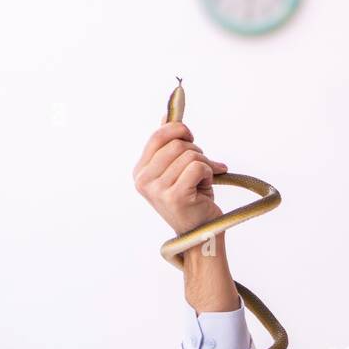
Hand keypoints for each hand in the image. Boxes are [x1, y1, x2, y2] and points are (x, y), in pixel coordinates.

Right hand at [132, 117, 228, 237]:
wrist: (202, 231)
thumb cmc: (191, 199)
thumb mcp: (177, 168)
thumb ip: (169, 144)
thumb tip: (167, 116)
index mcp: (140, 171)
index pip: (158, 135)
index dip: (179, 130)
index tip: (191, 136)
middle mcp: (144, 181)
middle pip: (177, 144)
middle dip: (196, 151)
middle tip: (202, 167)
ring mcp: (158, 190)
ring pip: (190, 155)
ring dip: (204, 164)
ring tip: (202, 180)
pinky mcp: (175, 197)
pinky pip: (198, 167)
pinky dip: (209, 173)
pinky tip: (205, 187)